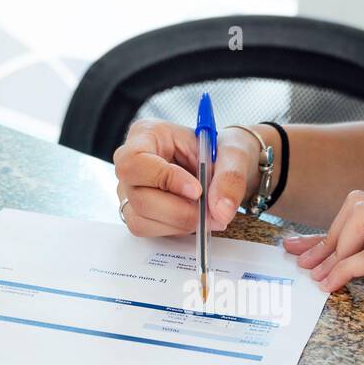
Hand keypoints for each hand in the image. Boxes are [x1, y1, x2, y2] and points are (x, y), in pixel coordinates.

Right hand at [112, 119, 257, 236]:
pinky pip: (147, 230)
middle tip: (209, 212)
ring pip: (140, 218)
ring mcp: (130, 190)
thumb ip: (230, 177)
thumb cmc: (219, 151)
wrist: (222, 166)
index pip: (137, 160)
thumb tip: (222, 210)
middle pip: (137, 195)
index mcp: (146, 134)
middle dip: (178, 210)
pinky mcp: (136, 211)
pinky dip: (175, 229)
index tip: (197, 191)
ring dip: (178, 223)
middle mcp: (131, 163)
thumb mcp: (233, 153)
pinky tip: (192, 216)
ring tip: (205, 213)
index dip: (165, 179)